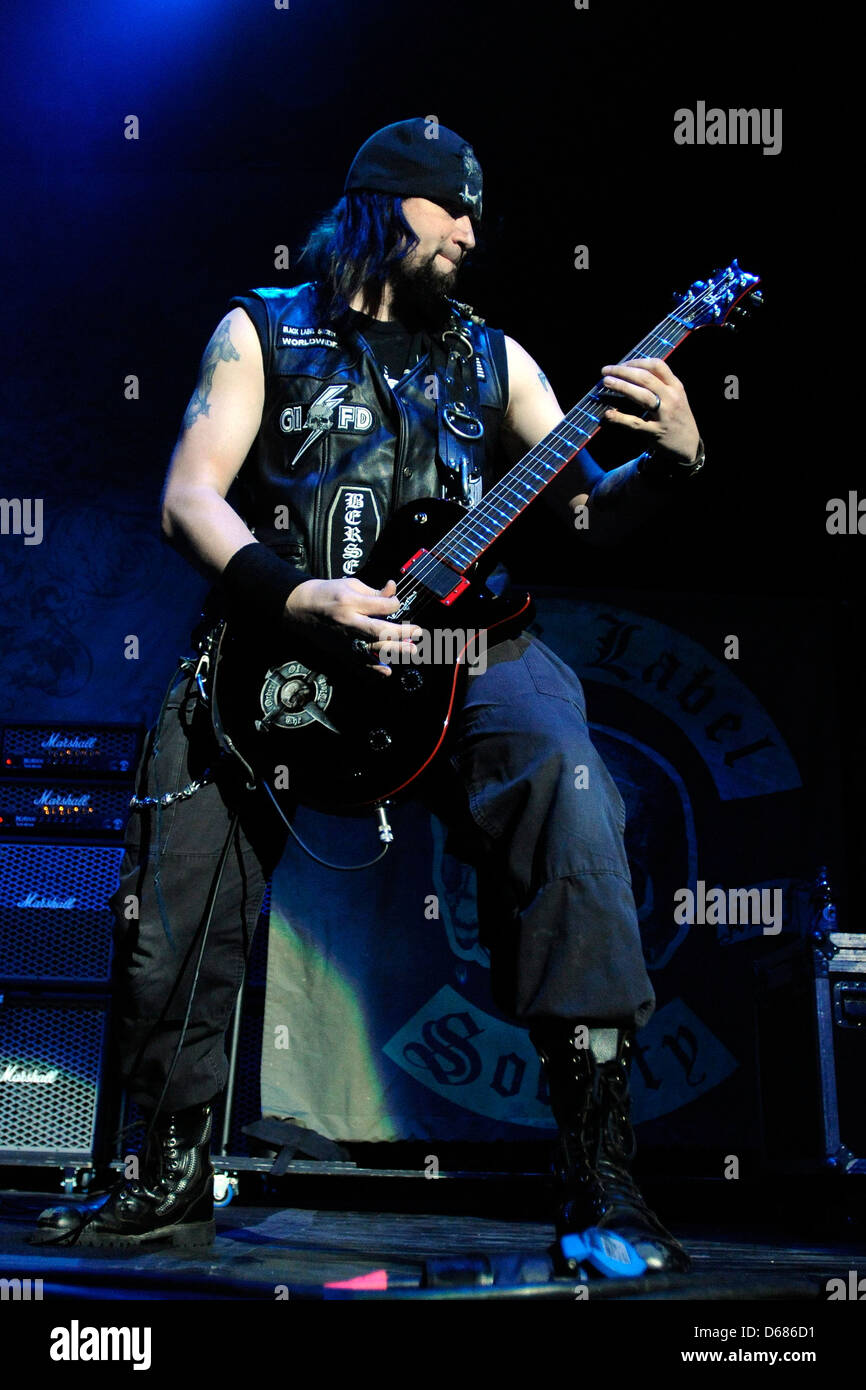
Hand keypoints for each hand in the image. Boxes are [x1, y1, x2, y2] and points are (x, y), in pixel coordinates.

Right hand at [284, 577, 422, 676]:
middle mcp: (348, 623)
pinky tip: (387, 672)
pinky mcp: (339, 651)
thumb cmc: (326, 593)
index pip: (382, 606)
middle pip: (380, 631)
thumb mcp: (350, 584)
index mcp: (350, 602)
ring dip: (394, 652)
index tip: (396, 603)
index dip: (394, 604)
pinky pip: (358, 664)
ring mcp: (344, 640)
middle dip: (402, 632)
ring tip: (412, 651)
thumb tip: (393, 591)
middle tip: (418, 632)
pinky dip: (373, 670)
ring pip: (373, 650)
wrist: (299, 608)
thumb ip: (373, 591)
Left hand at [599, 357, 700, 462]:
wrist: (689, 445)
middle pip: (645, 378)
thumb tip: (632, 372)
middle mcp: (671, 398)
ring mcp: (664, 415)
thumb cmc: (677, 417)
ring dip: (622, 386)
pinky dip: (620, 417)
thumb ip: (660, 384)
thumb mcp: (675, 396)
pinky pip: (635, 423)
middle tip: (605, 371)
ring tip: (606, 382)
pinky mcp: (656, 432)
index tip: (622, 363)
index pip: (657, 366)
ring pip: (642, 396)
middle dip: (623, 371)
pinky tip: (608, 413)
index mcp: (675, 386)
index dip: (637, 362)